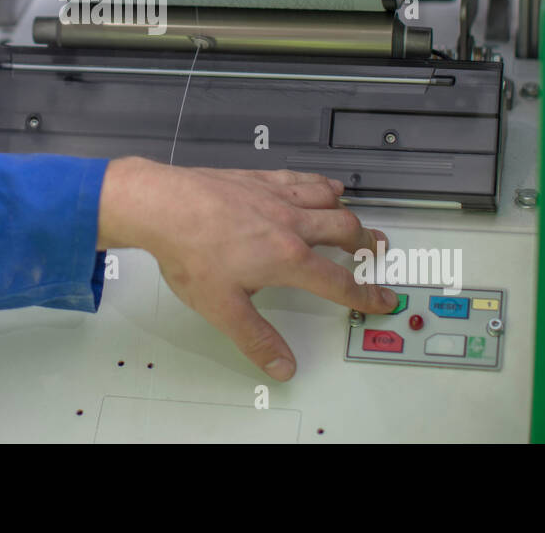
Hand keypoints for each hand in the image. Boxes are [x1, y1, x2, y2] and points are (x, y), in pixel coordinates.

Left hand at [97, 157, 396, 381]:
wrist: (162, 206)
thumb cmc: (189, 252)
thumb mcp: (223, 308)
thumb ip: (257, 339)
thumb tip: (281, 365)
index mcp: (287, 259)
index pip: (339, 282)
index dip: (365, 294)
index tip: (382, 298)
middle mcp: (289, 224)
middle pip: (343, 230)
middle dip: (365, 244)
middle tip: (376, 251)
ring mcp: (274, 197)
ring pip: (326, 199)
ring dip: (345, 210)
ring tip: (354, 217)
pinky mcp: (257, 180)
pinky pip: (299, 179)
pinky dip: (318, 183)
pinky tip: (320, 184)